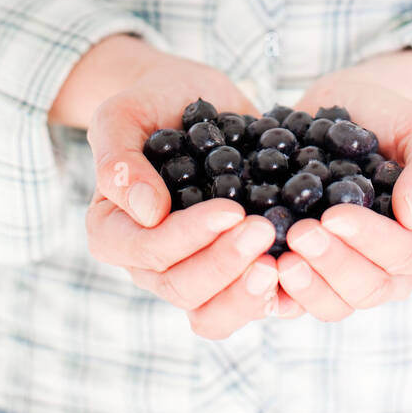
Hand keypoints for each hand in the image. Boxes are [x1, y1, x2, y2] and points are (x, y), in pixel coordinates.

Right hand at [83, 46, 298, 337]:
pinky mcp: (231, 270)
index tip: (231, 210)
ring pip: (213, 314)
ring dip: (247, 293)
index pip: (148, 251)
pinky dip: (275, 295)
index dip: (188, 238)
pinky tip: (298, 270)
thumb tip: (147, 212)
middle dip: (225, 264)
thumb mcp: (120, 115)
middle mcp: (149, 264)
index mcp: (113, 232)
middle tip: (263, 230)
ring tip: (280, 262)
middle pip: (183, 289)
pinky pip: (248, 303)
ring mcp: (192, 271)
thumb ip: (118, 160)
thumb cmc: (150, 103)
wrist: (191, 99)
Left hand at [276, 69, 411, 320]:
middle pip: (368, 288)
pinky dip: (277, 294)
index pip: (407, 254)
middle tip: (299, 233)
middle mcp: (393, 267)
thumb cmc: (392, 117)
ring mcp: (351, 274)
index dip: (371, 241)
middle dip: (332, 263)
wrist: (349, 109)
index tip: (334, 216)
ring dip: (306, 286)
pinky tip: (258, 272)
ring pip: (334, 303)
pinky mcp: (313, 272)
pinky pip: (297, 300)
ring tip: (278, 259)